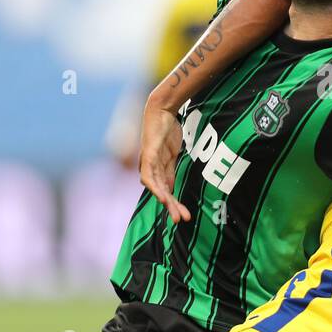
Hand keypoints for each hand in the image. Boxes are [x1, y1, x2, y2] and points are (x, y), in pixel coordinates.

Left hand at [138, 104, 190, 223]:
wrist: (161, 110)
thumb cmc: (167, 129)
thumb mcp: (173, 153)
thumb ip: (170, 170)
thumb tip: (172, 187)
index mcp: (159, 169)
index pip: (166, 191)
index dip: (174, 204)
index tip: (184, 215)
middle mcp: (151, 169)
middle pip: (162, 192)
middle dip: (172, 207)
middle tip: (181, 220)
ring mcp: (148, 163)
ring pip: (156, 188)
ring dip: (166, 202)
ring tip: (175, 214)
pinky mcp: (148, 156)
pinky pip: (150, 175)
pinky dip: (155, 187)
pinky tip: (162, 197)